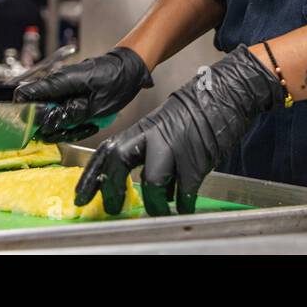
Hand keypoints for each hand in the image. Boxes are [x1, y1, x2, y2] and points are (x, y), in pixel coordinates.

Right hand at [15, 46, 152, 142]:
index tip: (40, 126)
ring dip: (66, 127)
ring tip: (86, 125)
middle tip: (73, 128)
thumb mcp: (97, 104)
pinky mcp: (69, 95)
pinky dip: (74, 123)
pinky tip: (88, 123)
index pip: (25, 95)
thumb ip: (71, 114)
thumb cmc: (117, 80)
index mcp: (60, 81)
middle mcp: (57, 83)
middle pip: (37, 111)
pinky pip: (63, 113)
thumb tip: (51, 122)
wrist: (129, 68)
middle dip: (52, 126)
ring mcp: (62, 89)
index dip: (27, 114)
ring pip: (50, 116)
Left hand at [75, 45, 282, 215]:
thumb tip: (136, 184)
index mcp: (143, 129)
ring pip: (152, 183)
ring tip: (158, 210)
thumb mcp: (162, 127)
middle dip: (112, 189)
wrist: (224, 96)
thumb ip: (147, 151)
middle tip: (112, 208)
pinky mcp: (196, 161)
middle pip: (121, 161)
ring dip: (154, 204)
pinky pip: (184, 193)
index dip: (92, 175)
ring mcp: (176, 148)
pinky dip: (182, 205)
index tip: (82, 196)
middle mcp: (155, 136)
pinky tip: (183, 207)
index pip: (108, 151)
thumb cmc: (194, 112)